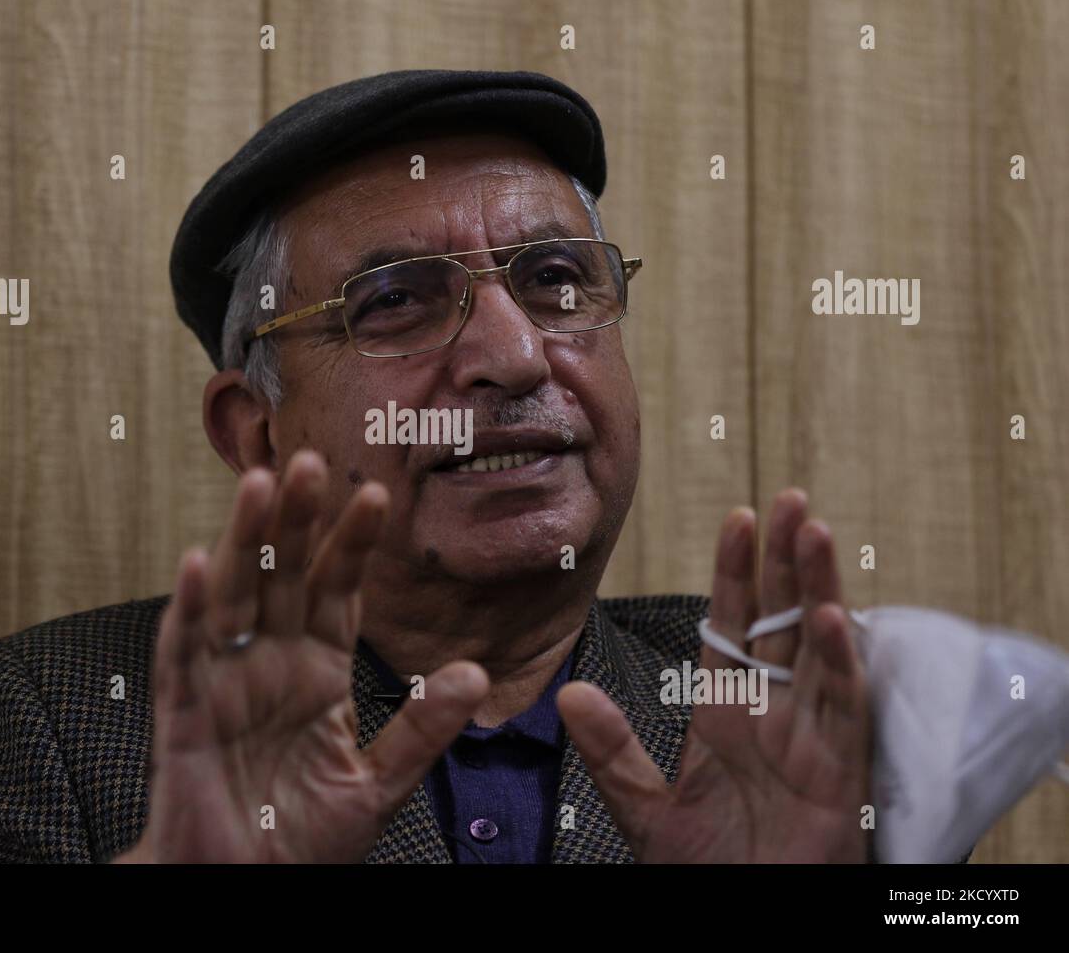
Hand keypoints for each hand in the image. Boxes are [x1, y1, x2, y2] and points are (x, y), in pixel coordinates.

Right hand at [119, 450, 488, 861]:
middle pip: (282, 578)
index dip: (352, 545)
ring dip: (244, 542)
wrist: (245, 894)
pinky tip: (199, 563)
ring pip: (233, 598)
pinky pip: (182, 657)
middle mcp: (269, 667)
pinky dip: (189, 611)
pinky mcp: (183, 718)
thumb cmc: (300, 841)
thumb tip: (473, 674)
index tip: (377, 494)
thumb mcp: (376, 783)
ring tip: (259, 485)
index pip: (336, 593)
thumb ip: (421, 729)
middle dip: (297, 521)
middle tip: (312, 461)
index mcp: (315, 674)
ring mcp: (223, 686)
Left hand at [557, 488, 872, 861]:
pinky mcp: (840, 770)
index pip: (732, 625)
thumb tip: (567, 695)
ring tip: (816, 529)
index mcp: (727, 711)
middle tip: (791, 498)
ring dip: (818, 589)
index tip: (739, 517)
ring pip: (818, 647)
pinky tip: (832, 615)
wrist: (744, 915)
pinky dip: (838, 661)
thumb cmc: (708, 869)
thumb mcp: (645, 807)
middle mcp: (773, 712)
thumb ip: (612, 751)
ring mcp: (810, 736)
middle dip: (786, 560)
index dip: (736, 572)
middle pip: (781, 620)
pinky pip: (843, 706)